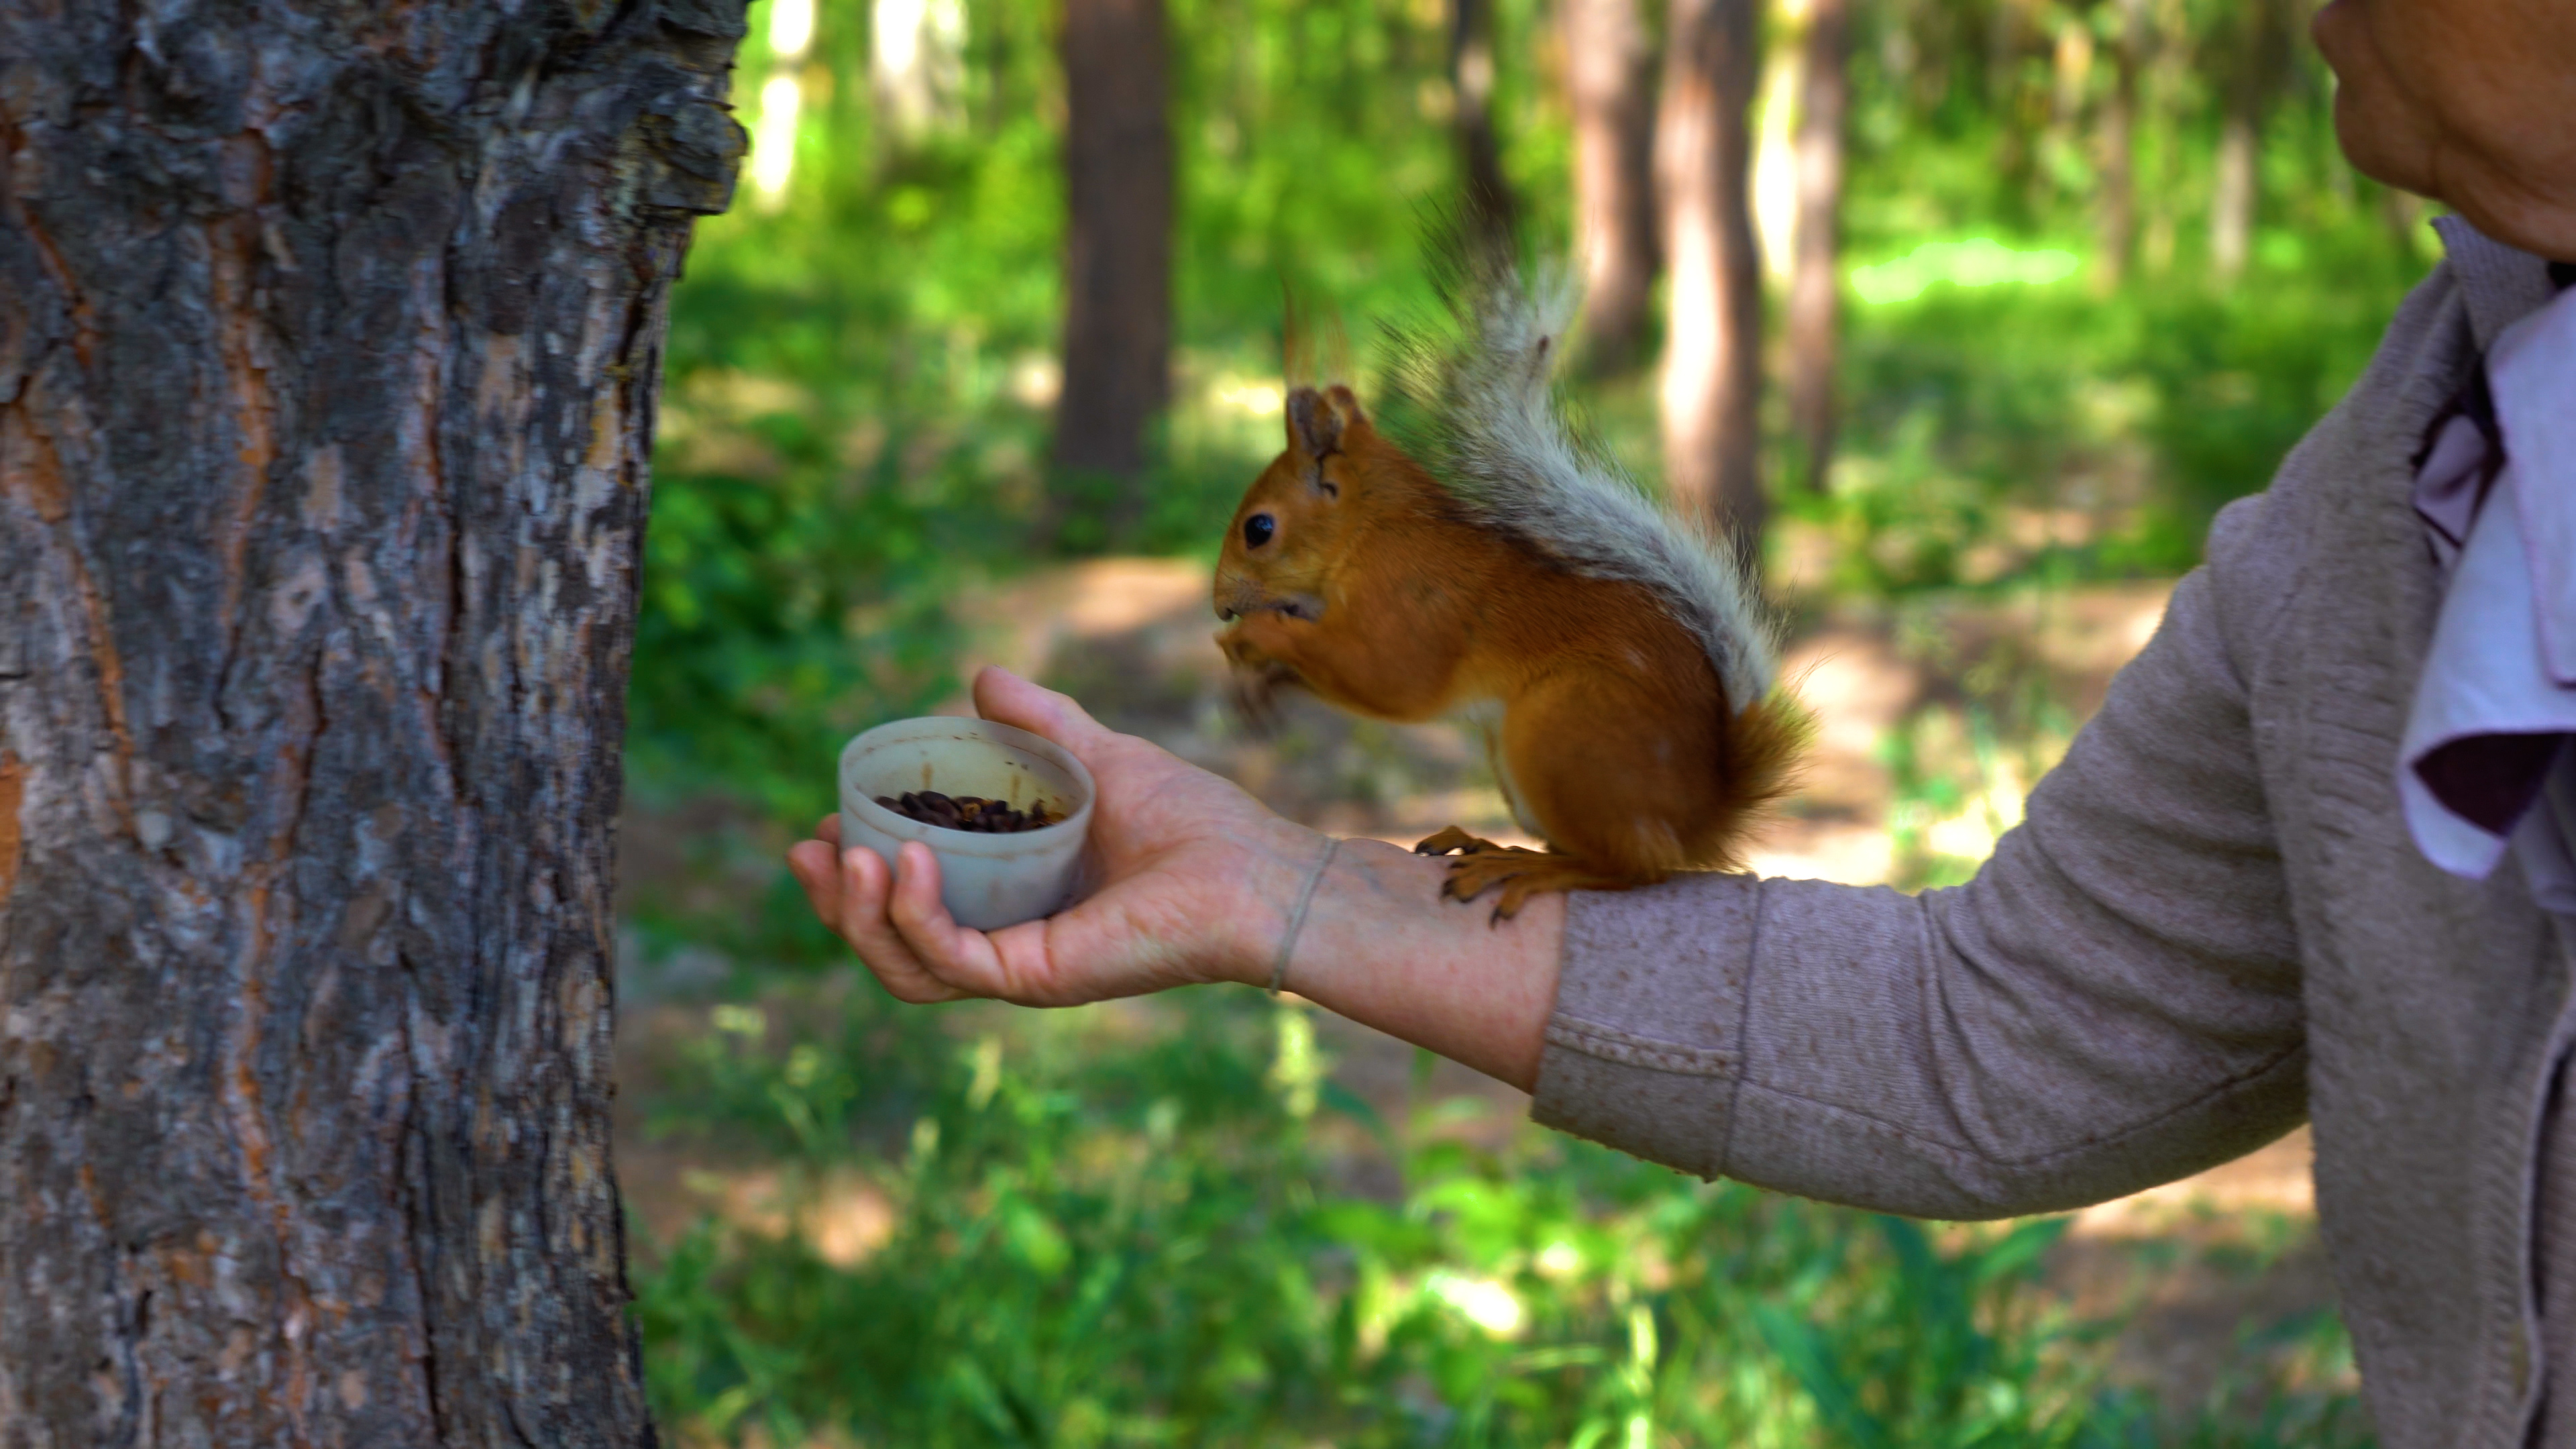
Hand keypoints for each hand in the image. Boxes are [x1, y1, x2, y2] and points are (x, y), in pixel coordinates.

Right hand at [786, 666, 1316, 1006]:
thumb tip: (976, 679)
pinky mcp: (1039, 978)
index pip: (913, 907)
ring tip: (841, 857)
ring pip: (907, 969)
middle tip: (808, 848)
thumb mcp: (1098, 755)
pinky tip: (909, 863)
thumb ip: (1039, 722)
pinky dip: (920, 916)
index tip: (822, 825)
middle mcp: (1010, 945)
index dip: (857, 875)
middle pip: (892, 947)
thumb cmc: (1195, 821)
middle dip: (837, 904)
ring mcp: (1022, 967)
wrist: (1257, 867)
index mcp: (1014, 903)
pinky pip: (953, 963)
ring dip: (861, 917)